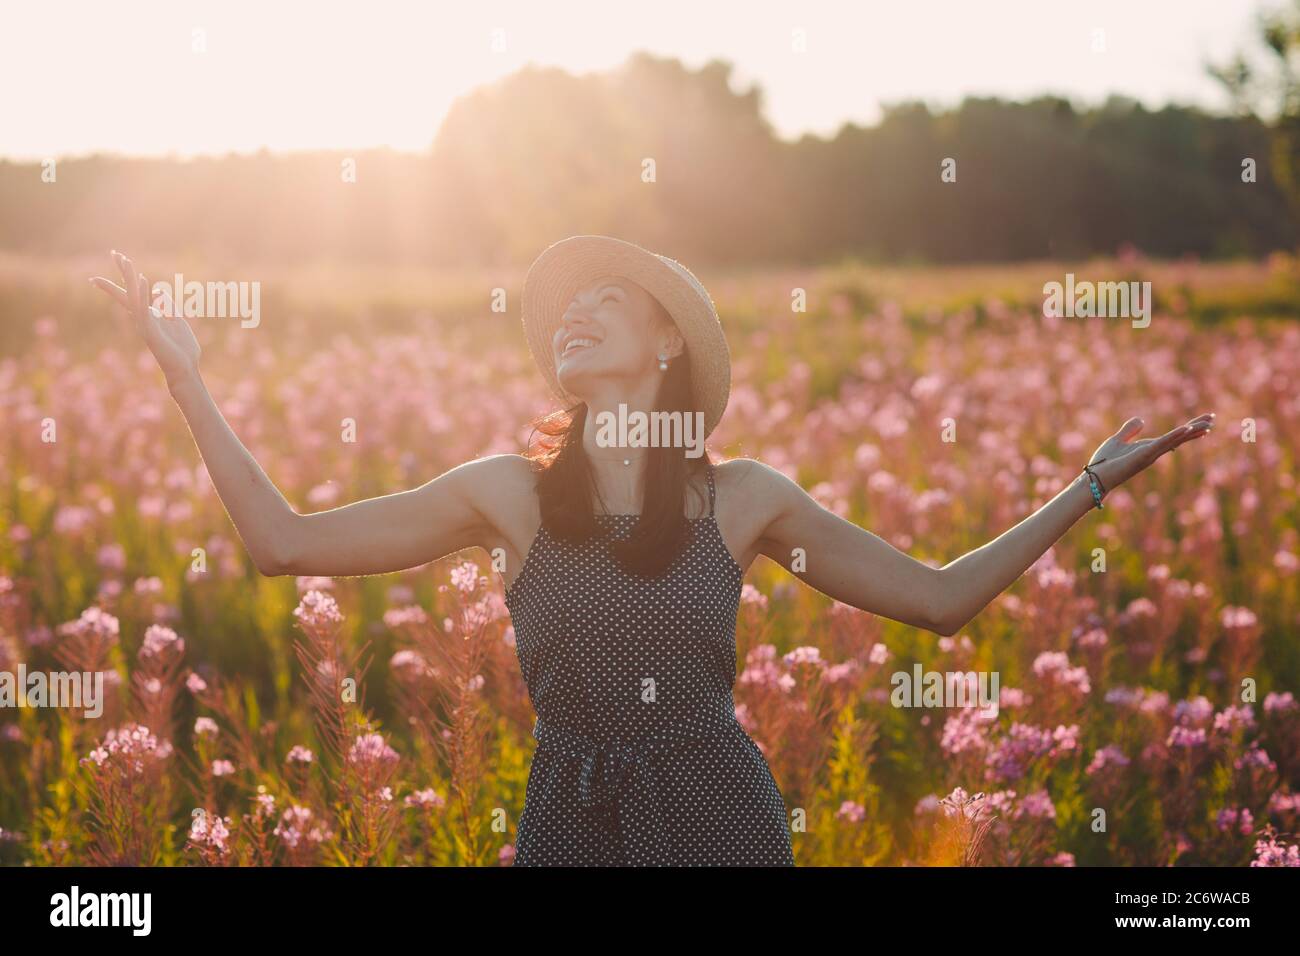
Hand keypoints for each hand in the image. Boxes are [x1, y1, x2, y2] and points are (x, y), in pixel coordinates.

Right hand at [89, 251, 200, 389]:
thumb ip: (168, 305)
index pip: (132, 293)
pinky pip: (144, 309)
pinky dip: (144, 294)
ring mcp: (144, 323)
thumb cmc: (182, 348)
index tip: (117, 260)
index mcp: (150, 314)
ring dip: (130, 277)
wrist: (185, 368)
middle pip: (129, 289)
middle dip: (123, 271)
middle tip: (114, 252)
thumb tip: (158, 290)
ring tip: (124, 259)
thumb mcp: (177, 320)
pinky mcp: (150, 330)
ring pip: (134, 296)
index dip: (124, 277)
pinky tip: (143, 279)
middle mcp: (143, 317)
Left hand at [1085, 413, 1214, 498]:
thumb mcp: (1117, 440)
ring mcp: (1151, 454)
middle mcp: (1154, 451)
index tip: (1205, 422)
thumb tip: (1141, 419)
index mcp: (1149, 447)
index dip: (1189, 428)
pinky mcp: (1144, 455)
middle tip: (1213, 418)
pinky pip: (1163, 443)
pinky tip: (1187, 428)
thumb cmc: (1105, 462)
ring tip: (1208, 424)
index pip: (1174, 436)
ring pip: (1176, 440)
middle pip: (1180, 437)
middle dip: (1196, 428)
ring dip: (1191, 431)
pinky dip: (1175, 435)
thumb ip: (1129, 430)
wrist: (1095, 477)